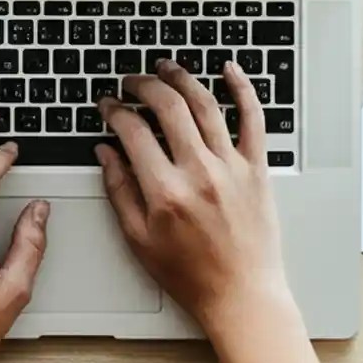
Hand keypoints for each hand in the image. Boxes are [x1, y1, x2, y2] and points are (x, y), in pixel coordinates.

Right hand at [95, 59, 290, 336]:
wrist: (241, 294)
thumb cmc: (191, 275)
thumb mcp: (139, 239)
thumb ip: (119, 190)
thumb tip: (105, 152)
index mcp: (165, 191)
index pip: (133, 131)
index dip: (115, 111)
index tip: (108, 106)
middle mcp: (199, 172)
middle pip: (168, 107)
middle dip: (144, 85)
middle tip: (132, 81)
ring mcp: (231, 167)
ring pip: (205, 104)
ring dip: (182, 78)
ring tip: (167, 68)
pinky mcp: (257, 169)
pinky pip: (253, 119)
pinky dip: (243, 90)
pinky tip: (230, 70)